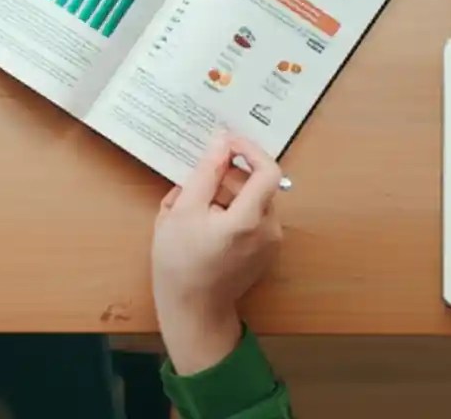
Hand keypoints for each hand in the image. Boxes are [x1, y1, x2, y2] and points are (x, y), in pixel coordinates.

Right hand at [152, 132, 282, 374]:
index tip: (227, 142)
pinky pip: (253, 218)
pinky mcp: (265, 252)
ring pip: (254, 201)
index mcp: (249, 220)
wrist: (193, 308)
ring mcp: (270, 243)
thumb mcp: (181, 210)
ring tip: (194, 207)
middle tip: (196, 180)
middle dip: (228, 175)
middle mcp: (268, 230)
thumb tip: (221, 142)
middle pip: (257, 185)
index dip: (250, 149)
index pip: (267, 170)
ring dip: (227, 194)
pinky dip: (232, 211)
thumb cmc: (180, 261)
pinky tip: (205, 224)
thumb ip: (205, 173)